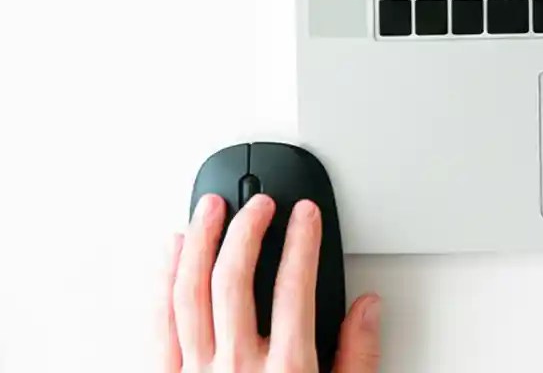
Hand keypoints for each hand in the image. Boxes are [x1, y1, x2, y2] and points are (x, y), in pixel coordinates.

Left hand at [160, 194, 381, 371]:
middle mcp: (236, 369)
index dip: (301, 241)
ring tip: (210, 211)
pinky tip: (171, 254)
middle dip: (246, 230)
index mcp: (287, 372)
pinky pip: (158, 322)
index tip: (305, 213)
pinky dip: (163, 281)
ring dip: (199, 243)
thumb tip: (368, 308)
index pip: (293, 288)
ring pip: (188, 293)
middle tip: (259, 203)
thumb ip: (358, 356)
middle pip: (234, 280)